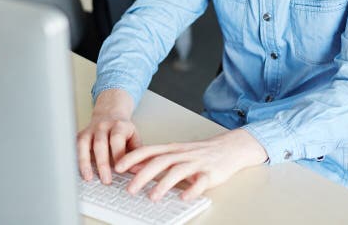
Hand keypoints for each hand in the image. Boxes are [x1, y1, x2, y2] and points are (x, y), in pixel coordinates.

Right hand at [76, 89, 140, 184]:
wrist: (110, 114)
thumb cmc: (124, 132)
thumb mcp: (134, 138)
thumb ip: (137, 154)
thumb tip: (140, 171)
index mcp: (119, 125)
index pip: (117, 139)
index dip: (118, 154)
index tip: (120, 170)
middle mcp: (103, 126)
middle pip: (100, 143)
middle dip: (102, 163)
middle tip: (106, 180)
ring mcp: (90, 130)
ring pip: (84, 144)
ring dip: (85, 162)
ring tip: (88, 177)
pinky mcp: (80, 135)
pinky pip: (75, 146)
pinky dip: (75, 158)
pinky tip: (76, 171)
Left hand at [115, 128, 267, 201]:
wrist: (229, 148)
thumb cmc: (199, 152)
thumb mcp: (175, 152)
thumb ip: (155, 158)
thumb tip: (132, 165)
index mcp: (172, 149)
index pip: (148, 150)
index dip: (132, 157)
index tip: (118, 167)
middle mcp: (182, 154)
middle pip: (159, 162)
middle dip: (143, 175)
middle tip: (130, 189)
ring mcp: (196, 163)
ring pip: (177, 171)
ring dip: (163, 184)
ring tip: (153, 197)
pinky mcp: (210, 174)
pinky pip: (200, 183)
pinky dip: (191, 190)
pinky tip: (183, 198)